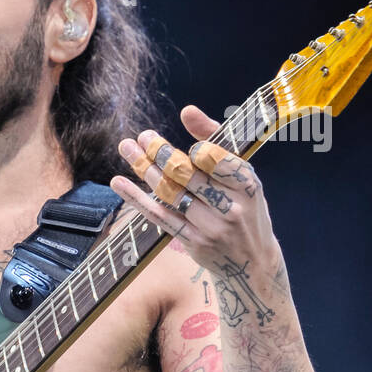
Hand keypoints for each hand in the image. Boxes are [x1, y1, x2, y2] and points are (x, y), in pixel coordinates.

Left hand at [109, 104, 283, 277]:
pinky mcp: (192, 242)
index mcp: (246, 183)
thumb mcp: (242, 174)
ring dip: (144, 169)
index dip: (193, 150)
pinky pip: (159, 216)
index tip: (184, 143)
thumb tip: (187, 111)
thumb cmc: (245, 207)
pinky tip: (118, 182)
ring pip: (170, 194)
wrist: (252, 261)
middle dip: (160, 152)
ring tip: (128, 148)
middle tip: (143, 136)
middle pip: (186, 174)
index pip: (213, 159)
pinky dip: (136, 198)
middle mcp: (230, 206)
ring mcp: (209, 227)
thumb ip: (216, 140)